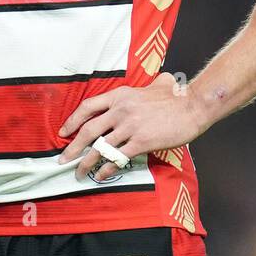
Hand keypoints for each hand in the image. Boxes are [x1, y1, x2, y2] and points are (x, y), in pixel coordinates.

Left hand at [57, 72, 206, 179]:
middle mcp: (121, 110)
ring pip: (100, 148)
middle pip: (88, 131)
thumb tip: (160, 79)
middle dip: (72, 148)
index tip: (63, 132)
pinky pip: (118, 158)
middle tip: (62, 159)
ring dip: (86, 163)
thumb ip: (151, 84)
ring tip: (79, 173)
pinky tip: (101, 176)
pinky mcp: (141, 141)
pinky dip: (107, 169)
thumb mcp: (158, 84)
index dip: (72, 121)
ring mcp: (130, 126)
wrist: (193, 106)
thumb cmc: (177, 97)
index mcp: (120, 95)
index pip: (88, 107)